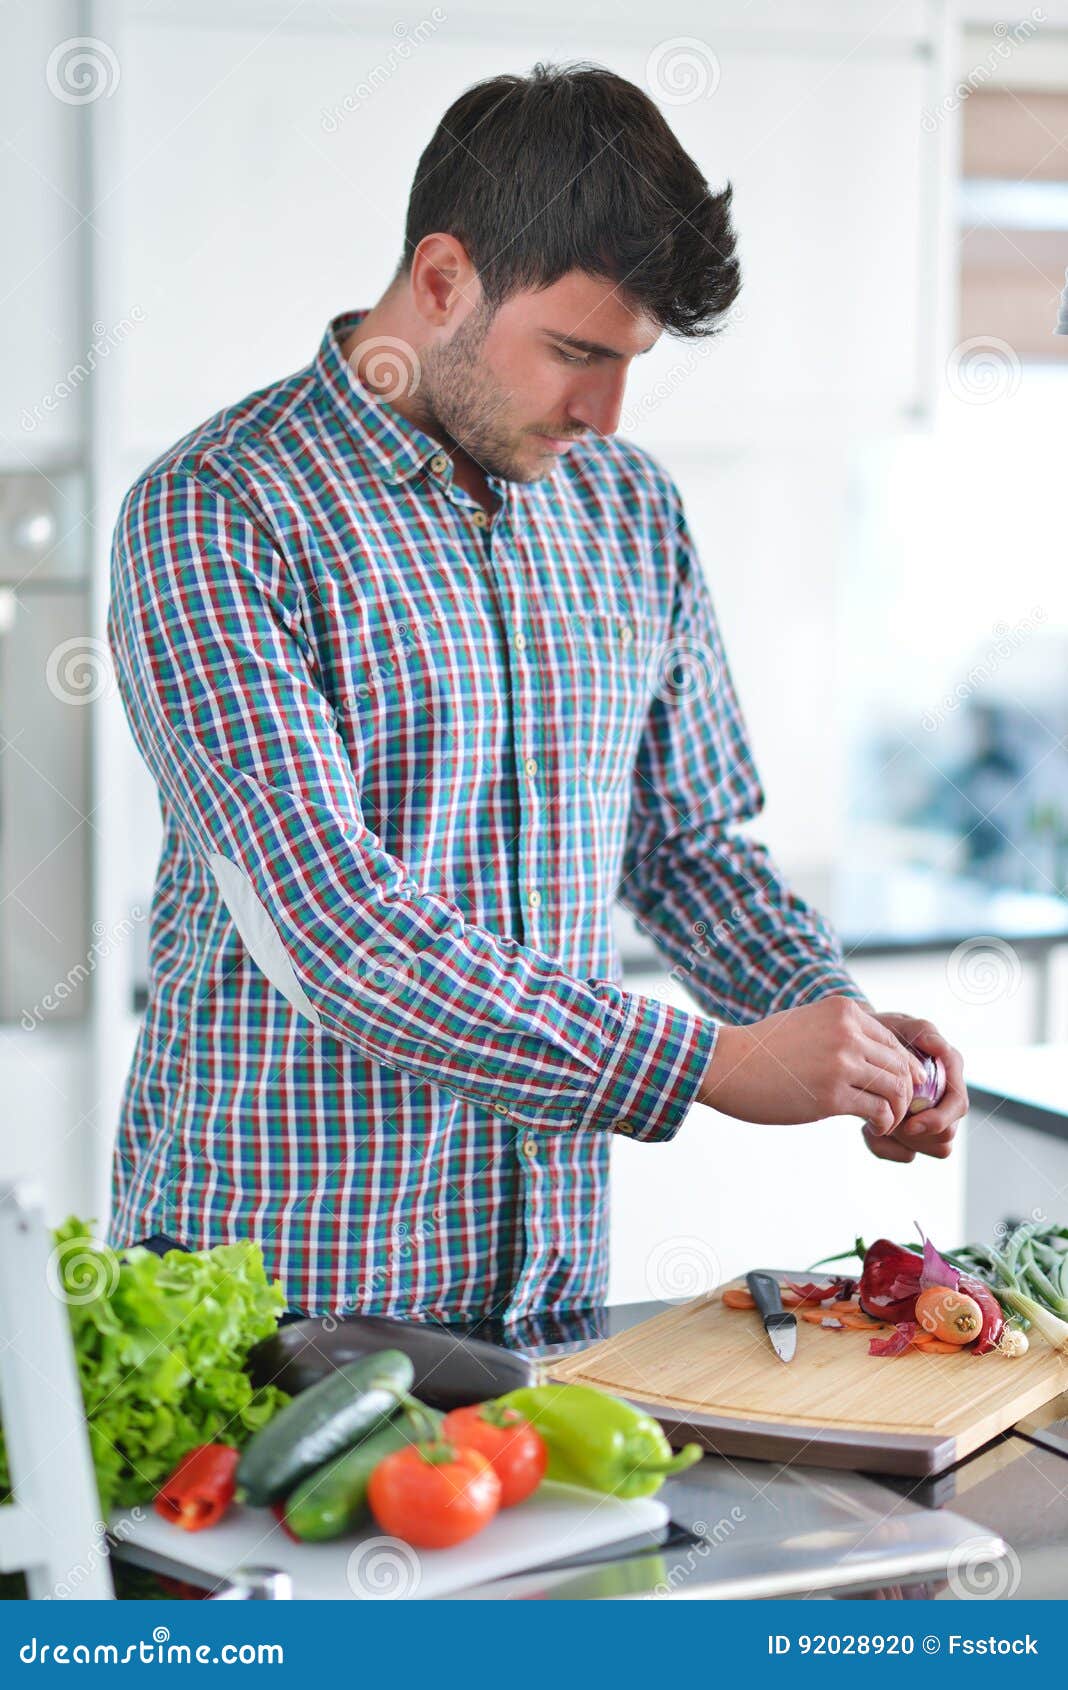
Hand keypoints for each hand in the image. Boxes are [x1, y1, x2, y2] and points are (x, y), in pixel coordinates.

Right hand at [697, 996, 928, 1127]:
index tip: (897, 1087)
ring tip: (885, 1121)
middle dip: (906, 1091)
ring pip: (896, 1088)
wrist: (727, 1064)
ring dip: (898, 1110)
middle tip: (897, 1109)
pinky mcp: (832, 1096)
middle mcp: (847, 1032)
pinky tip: (873, 1127)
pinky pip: (879, 1111)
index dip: (904, 1067)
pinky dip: (884, 1123)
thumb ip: (842, 1031)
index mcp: (844, 1011)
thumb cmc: (765, 1049)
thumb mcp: (808, 1022)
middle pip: (900, 1064)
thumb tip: (873, 1052)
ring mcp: (841, 1063)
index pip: (894, 1041)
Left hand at [860, 1011, 967, 1163]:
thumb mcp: (899, 1026)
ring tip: (874, 1121)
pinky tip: (868, 1129)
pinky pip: (906, 1155)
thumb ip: (923, 1032)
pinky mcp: (911, 1134)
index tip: (909, 1124)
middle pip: (947, 1135)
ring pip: (933, 1148)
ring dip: (902, 1142)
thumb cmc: (883, 1033)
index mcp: (950, 1073)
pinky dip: (886, 1147)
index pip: (958, 1106)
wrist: (858, 1047)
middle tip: (884, 1122)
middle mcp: (945, 1098)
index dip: (938, 1119)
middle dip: (917, 1135)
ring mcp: (930, 1117)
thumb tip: (940, 1047)